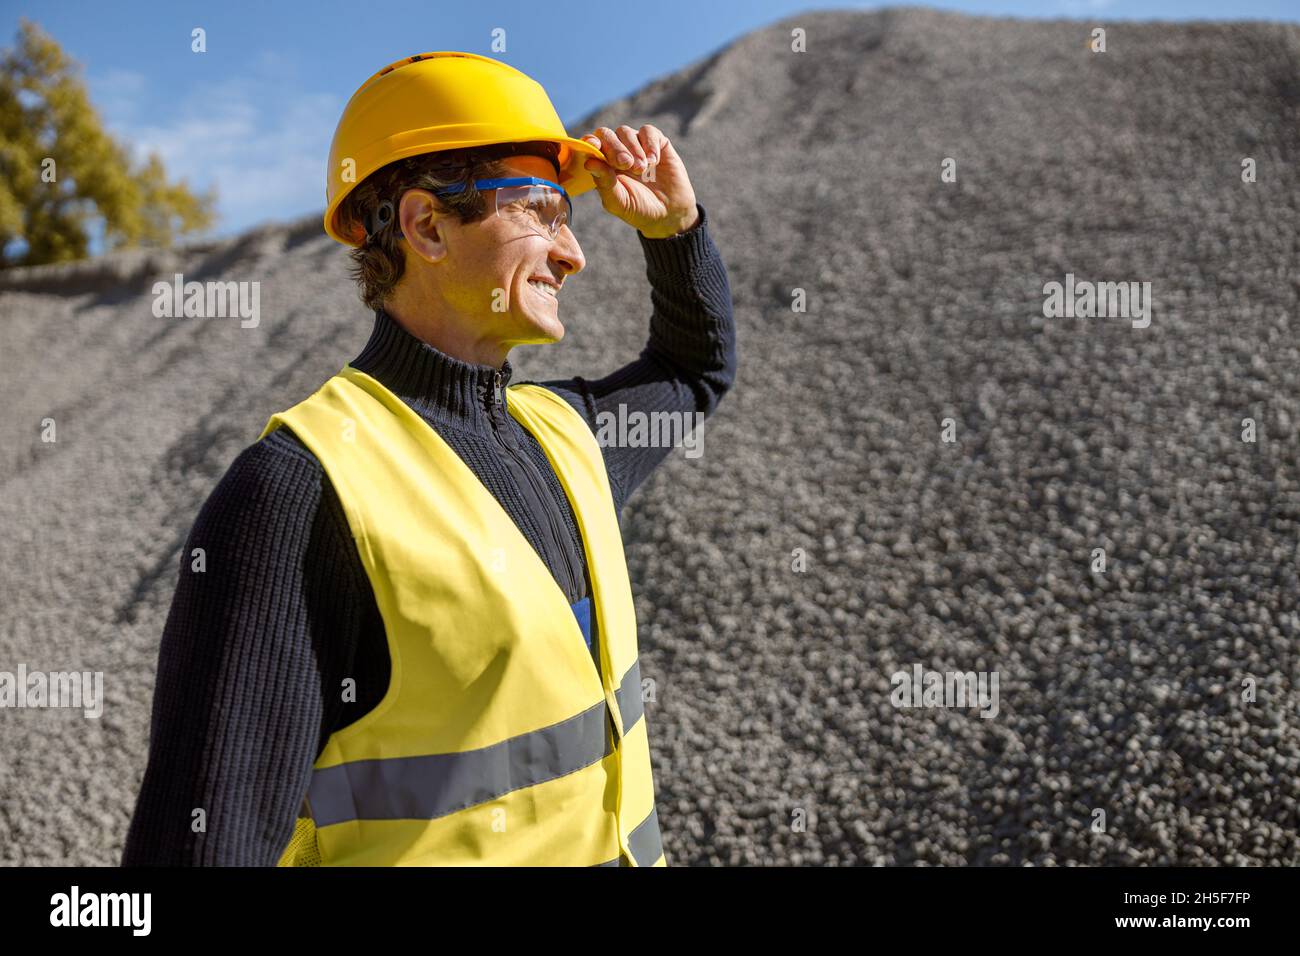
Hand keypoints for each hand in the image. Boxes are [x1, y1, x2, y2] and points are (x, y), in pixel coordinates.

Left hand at [580, 124, 698, 238]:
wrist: (670, 213)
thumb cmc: (639, 209)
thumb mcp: (619, 202)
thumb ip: (604, 183)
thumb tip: (589, 162)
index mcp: (602, 165)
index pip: (590, 145)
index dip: (590, 141)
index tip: (595, 147)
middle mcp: (616, 151)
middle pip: (606, 134)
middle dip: (614, 148)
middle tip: (626, 164)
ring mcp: (636, 145)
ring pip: (625, 132)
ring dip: (632, 149)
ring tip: (641, 169)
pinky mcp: (656, 142)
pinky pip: (648, 131)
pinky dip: (649, 144)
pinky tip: (653, 161)